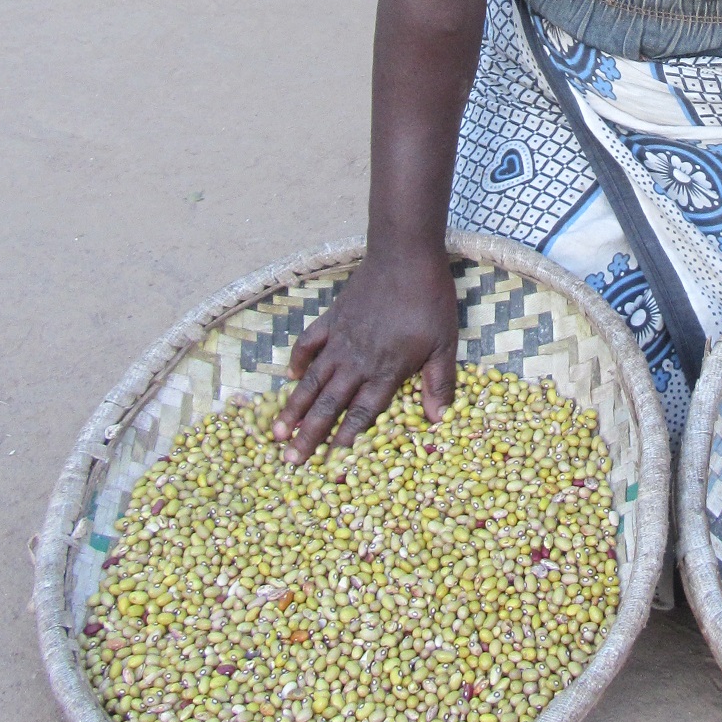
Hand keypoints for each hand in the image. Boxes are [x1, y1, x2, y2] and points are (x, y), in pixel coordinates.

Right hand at [272, 250, 457, 463]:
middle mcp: (358, 361)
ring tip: (277, 431)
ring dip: (294, 407)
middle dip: (309, 434)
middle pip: (330, 404)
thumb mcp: (444, 344)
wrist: (404, 257)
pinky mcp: (332, 318)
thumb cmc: (429, 301)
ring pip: (312, 380)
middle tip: (290, 460)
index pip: (362, 414)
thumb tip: (439, 419)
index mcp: (386, 371)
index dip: (346, 439)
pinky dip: (297, 359)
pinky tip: (290, 376)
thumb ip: (438, 382)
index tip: (330, 463)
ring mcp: (341, 339)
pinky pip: (309, 342)